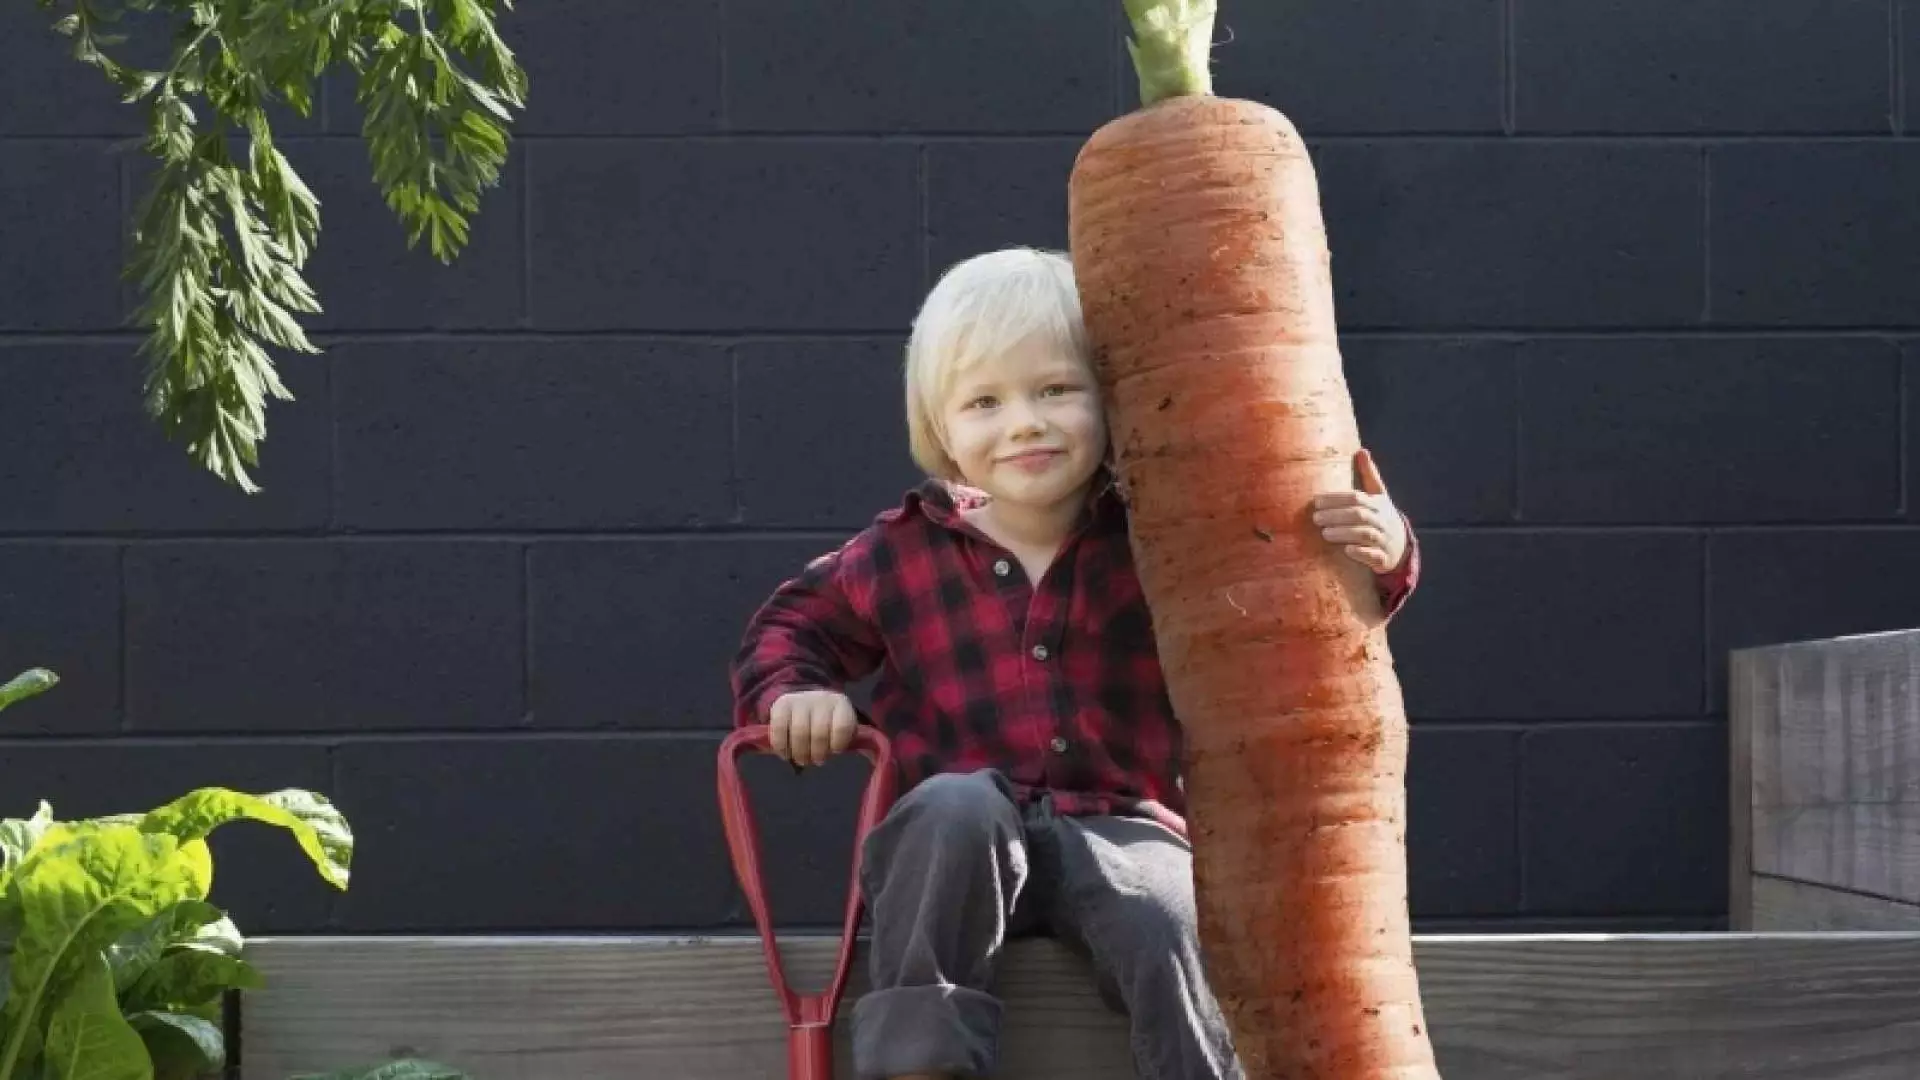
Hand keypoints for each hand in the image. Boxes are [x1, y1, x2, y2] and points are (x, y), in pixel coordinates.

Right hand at [768, 689, 857, 766]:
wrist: (804, 703)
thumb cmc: (826, 722)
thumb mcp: (840, 727)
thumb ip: (844, 740)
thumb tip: (844, 751)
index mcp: (840, 704)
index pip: (842, 726)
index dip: (838, 744)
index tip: (834, 751)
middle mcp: (821, 699)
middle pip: (819, 732)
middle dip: (817, 753)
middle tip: (816, 761)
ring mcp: (799, 700)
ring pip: (799, 732)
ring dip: (800, 752)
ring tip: (802, 760)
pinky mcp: (781, 705)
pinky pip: (779, 729)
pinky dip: (781, 746)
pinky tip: (785, 754)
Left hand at [1311, 449, 1406, 573]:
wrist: (1401, 547)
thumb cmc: (1383, 517)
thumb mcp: (1379, 496)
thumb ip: (1369, 475)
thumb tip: (1361, 450)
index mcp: (1379, 504)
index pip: (1357, 498)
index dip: (1337, 498)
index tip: (1317, 500)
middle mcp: (1382, 521)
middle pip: (1359, 515)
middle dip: (1336, 516)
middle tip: (1316, 518)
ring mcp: (1384, 540)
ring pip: (1365, 535)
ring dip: (1344, 533)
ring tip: (1325, 533)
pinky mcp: (1383, 559)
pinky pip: (1374, 556)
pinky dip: (1361, 553)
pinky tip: (1346, 550)